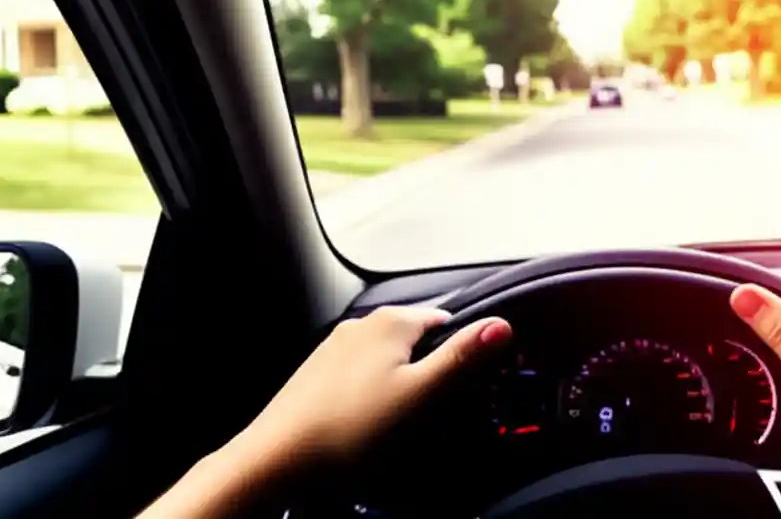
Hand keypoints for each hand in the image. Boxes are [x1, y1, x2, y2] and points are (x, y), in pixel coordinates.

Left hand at [237, 306, 511, 464]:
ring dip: (403, 385)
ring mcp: (336, 348)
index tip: (472, 384)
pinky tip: (371, 425)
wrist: (278, 460)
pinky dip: (375, 396)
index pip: (449, 321)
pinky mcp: (319, 374)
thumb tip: (503, 324)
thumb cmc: (350, 429)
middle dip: (433, 370)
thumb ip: (462, 358)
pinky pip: (364, 377)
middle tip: (437, 411)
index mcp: (391, 321)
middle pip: (419, 340)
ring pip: (390, 360)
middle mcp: (362, 325)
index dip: (466, 352)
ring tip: (402, 423)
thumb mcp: (420, 395)